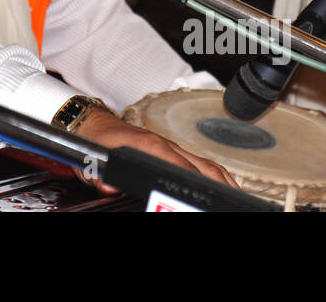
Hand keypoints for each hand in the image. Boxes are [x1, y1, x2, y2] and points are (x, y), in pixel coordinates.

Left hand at [73, 108, 238, 190]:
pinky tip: (221, 185)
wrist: (91, 124)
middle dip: (220, 185)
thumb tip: (110, 188)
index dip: (195, 183)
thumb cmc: (95, 142)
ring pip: (205, 163)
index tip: (207, 198)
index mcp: (150, 146)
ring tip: (234, 197)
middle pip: (202, 166)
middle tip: (231, 202)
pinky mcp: (169, 149)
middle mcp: (165, 144)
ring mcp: (169, 146)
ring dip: (222, 179)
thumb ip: (102, 178)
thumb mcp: (94, 163)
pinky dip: (213, 173)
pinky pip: (198, 161)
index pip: (182, 167)